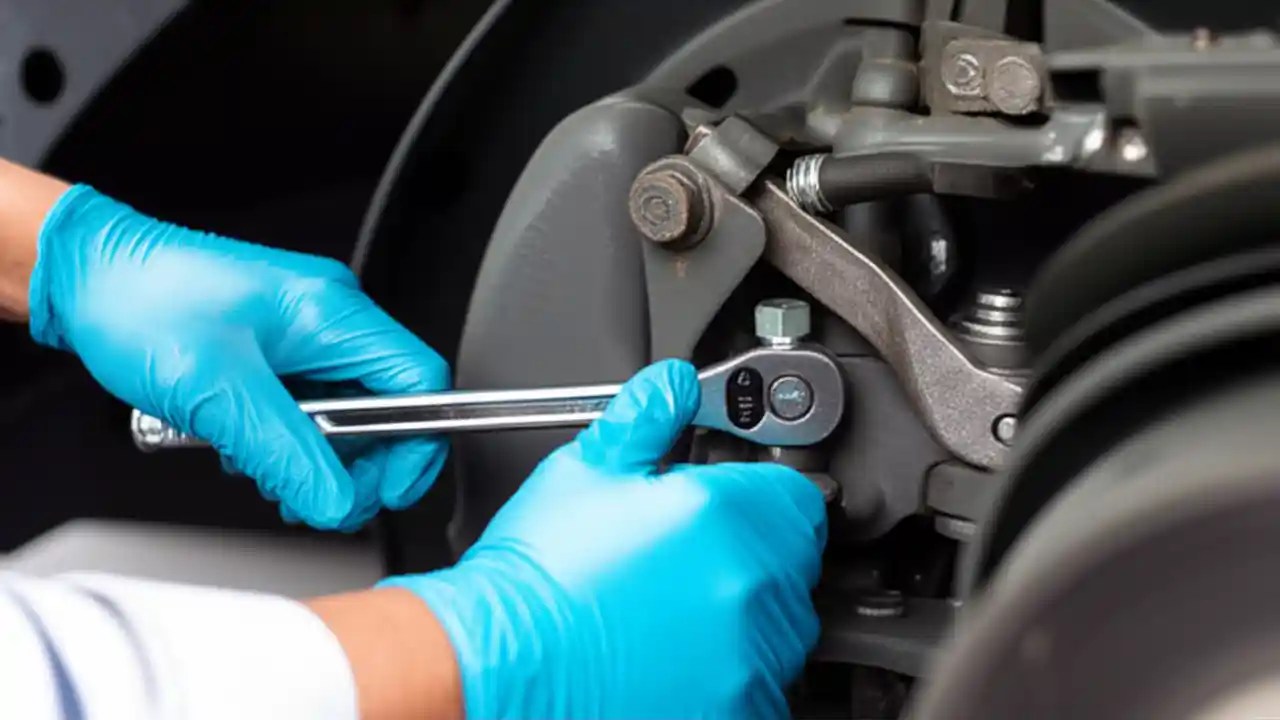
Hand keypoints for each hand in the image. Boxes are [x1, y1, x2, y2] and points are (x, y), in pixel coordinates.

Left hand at [28, 185, 448, 529]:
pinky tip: (251, 447)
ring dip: (316, 456)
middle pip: (389, 407)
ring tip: (266, 468)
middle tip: (315, 494)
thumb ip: (286, 454)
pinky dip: (289, 439)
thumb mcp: (218, 391)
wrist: (85, 276)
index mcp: (333, 313)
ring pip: (349, 416)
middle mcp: (331, 317)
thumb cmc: (140, 303)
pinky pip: (312, 408)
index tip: (382, 491)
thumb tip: (338, 504)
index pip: (421, 384)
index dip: (414, 447)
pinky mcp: (281, 349)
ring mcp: (308, 333)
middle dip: (356, 464)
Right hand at [381, 359, 827, 718]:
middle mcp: (751, 586)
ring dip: (746, 611)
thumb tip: (677, 384)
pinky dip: (735, 669)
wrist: (505, 663)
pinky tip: (679, 655)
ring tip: (674, 609)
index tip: (735, 505)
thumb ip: (647, 416)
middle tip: (687, 556)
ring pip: (781, 623)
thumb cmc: (538, 574)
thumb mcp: (586, 468)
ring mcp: (750, 655)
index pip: (797, 495)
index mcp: (724, 514)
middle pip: (791, 560)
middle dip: (751, 552)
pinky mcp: (741, 706)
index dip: (763, 496)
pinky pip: (765, 682)